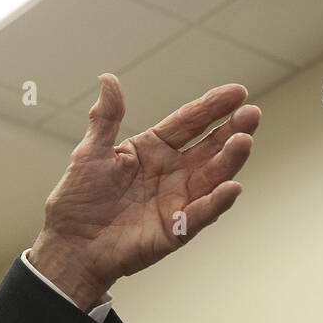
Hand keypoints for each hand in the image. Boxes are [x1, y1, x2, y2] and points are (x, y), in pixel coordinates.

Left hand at [30, 74, 259, 307]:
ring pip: (212, 177)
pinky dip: (216, 202)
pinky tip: (232, 187)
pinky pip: (200, 214)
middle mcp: (172, 172)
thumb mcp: (90, 152)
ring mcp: (176, 200)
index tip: (237, 91)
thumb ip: (106, 118)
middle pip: (209, 147)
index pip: (188, 122)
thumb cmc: (78, 199)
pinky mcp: (175, 229)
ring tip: (244, 140)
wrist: (69, 244)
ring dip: (230, 160)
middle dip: (232, 129)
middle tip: (252, 113)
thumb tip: (108, 78)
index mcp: (152, 149)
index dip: (211, 107)